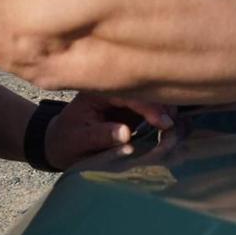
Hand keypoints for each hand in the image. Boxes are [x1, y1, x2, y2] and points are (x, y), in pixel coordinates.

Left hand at [43, 93, 173, 169]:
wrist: (60, 144)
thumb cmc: (66, 142)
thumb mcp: (77, 141)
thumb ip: (100, 136)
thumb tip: (126, 134)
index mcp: (98, 90)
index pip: (131, 92)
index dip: (151, 107)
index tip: (165, 124)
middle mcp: (114, 90)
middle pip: (147, 90)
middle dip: (165, 106)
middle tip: (175, 128)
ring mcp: (125, 100)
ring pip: (155, 98)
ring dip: (168, 112)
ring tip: (174, 132)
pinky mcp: (133, 111)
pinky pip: (154, 110)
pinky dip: (165, 119)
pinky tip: (170, 132)